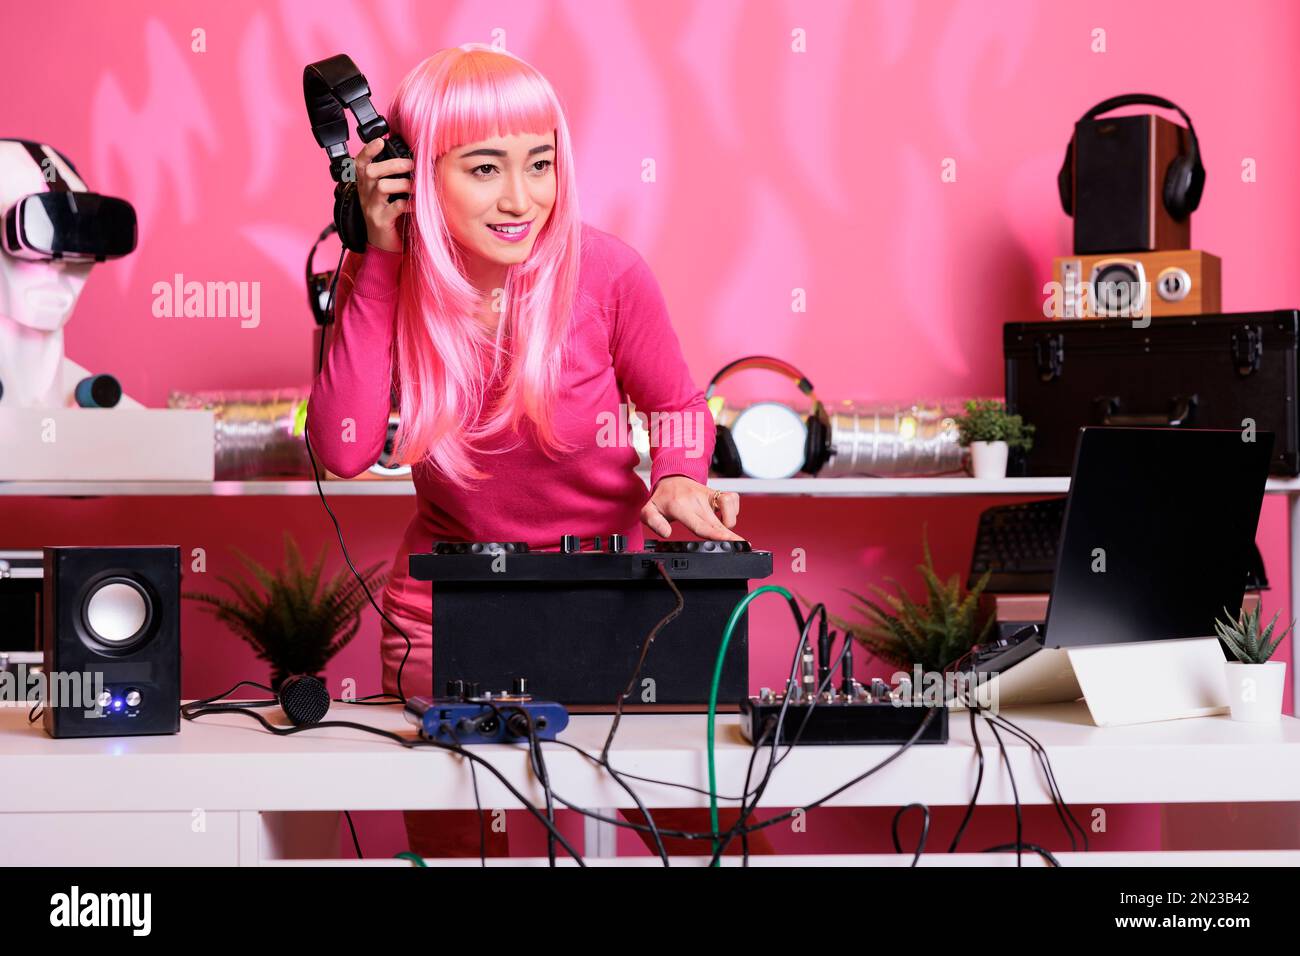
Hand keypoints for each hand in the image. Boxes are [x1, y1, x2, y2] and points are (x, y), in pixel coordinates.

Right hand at [354, 138, 414, 252]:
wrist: (383, 246)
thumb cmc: (390, 217)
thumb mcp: (388, 195)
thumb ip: (393, 179)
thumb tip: (413, 161)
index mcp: (366, 186)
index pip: (360, 163)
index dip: (368, 150)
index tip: (380, 141)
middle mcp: (365, 195)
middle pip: (372, 171)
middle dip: (393, 165)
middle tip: (412, 165)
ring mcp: (372, 208)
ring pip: (382, 187)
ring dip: (402, 184)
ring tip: (415, 187)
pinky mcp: (381, 221)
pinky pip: (395, 208)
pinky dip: (408, 203)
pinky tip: (416, 204)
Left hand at [641, 476, 742, 540]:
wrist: (672, 478)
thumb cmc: (663, 498)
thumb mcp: (648, 510)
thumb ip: (653, 522)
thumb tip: (665, 533)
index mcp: (679, 507)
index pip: (698, 524)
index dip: (713, 533)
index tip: (724, 539)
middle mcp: (696, 501)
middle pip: (716, 522)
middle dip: (729, 535)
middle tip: (739, 545)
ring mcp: (708, 495)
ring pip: (727, 510)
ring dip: (729, 523)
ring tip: (724, 533)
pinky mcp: (717, 492)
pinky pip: (732, 500)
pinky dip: (732, 512)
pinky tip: (724, 519)